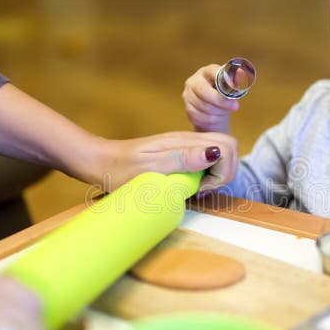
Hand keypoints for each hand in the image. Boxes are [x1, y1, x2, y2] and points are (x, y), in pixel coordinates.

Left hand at [84, 131, 238, 192]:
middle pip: (229, 146)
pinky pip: (206, 158)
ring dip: (217, 174)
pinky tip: (191, 186)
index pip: (227, 146)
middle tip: (202, 189)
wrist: (100, 162)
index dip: (222, 171)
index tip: (201, 187)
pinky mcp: (179, 153)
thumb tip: (214, 153)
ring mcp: (184, 145)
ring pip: (220, 152)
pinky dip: (207, 174)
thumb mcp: (151, 167)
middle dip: (225, 171)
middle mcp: (188, 140)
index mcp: (184, 142)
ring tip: (197, 189)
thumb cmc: (120, 169)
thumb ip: (183, 159)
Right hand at [182, 64, 239, 132]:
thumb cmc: (222, 94)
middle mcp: (193, 81)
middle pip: (204, 91)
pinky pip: (200, 117)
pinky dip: (212, 120)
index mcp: (206, 72)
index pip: (212, 72)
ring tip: (225, 111)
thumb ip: (234, 81)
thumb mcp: (230, 86)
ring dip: (218, 112)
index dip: (222, 79)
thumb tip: (240, 73)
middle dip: (222, 101)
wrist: (213, 108)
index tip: (233, 88)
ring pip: (204, 106)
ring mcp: (188, 95)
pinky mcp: (188, 109)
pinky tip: (217, 117)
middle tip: (235, 106)